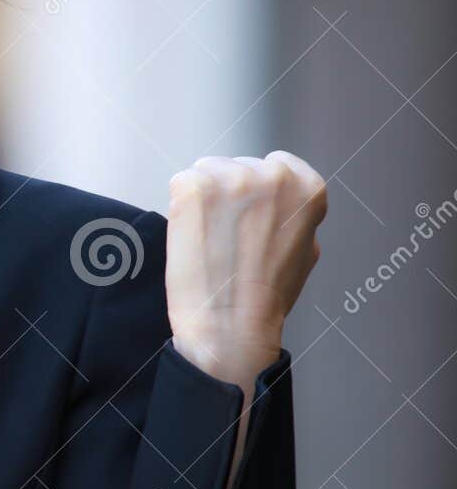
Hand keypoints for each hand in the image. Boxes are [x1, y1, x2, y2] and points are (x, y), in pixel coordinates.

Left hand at [165, 151, 327, 384]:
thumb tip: (278, 200)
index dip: (258, 193)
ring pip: (207, 172)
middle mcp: (273, 175)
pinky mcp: (193, 186)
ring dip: (204, 197)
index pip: (277, 164)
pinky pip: (180, 183)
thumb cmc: (267, 295)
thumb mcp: (306, 247)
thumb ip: (295, 214)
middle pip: (237, 167)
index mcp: (307, 188)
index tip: (253, 215)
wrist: (231, 323)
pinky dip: (181, 206)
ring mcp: (232, 178)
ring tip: (211, 237)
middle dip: (229, 195)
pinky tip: (193, 235)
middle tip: (228, 235)